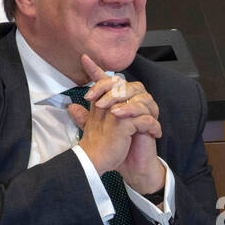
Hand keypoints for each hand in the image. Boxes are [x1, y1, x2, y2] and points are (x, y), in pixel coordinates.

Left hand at [68, 54, 162, 185]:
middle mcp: (135, 103)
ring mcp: (146, 114)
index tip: (84, 59)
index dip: (97, 70)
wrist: (131, 166)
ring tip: (111, 111)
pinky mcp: (153, 126)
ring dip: (125, 102)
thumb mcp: (97, 130)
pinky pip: (149, 116)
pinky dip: (136, 115)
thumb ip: (86, 117)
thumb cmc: (118, 146)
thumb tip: (72, 107)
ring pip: (142, 96)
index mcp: (123, 101)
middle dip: (113, 90)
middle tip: (97, 101)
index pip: (110, 82)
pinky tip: (121, 118)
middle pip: (128, 85)